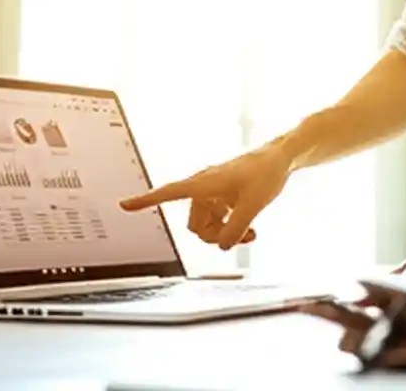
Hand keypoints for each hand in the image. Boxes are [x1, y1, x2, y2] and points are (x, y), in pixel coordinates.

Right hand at [119, 138, 296, 249]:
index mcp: (204, 183)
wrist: (282, 158)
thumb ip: (235, 230)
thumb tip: (222, 247)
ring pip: (208, 226)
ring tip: (250, 234)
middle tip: (241, 237)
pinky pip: (219, 221)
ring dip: (226, 235)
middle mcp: (204, 188)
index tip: (123, 205)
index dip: (145, 200)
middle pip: (195, 226)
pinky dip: (232, 228)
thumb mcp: (253, 205)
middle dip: (215, 237)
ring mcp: (214, 194)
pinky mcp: (225, 198)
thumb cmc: (266, 172)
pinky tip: (251, 231)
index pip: (168, 193)